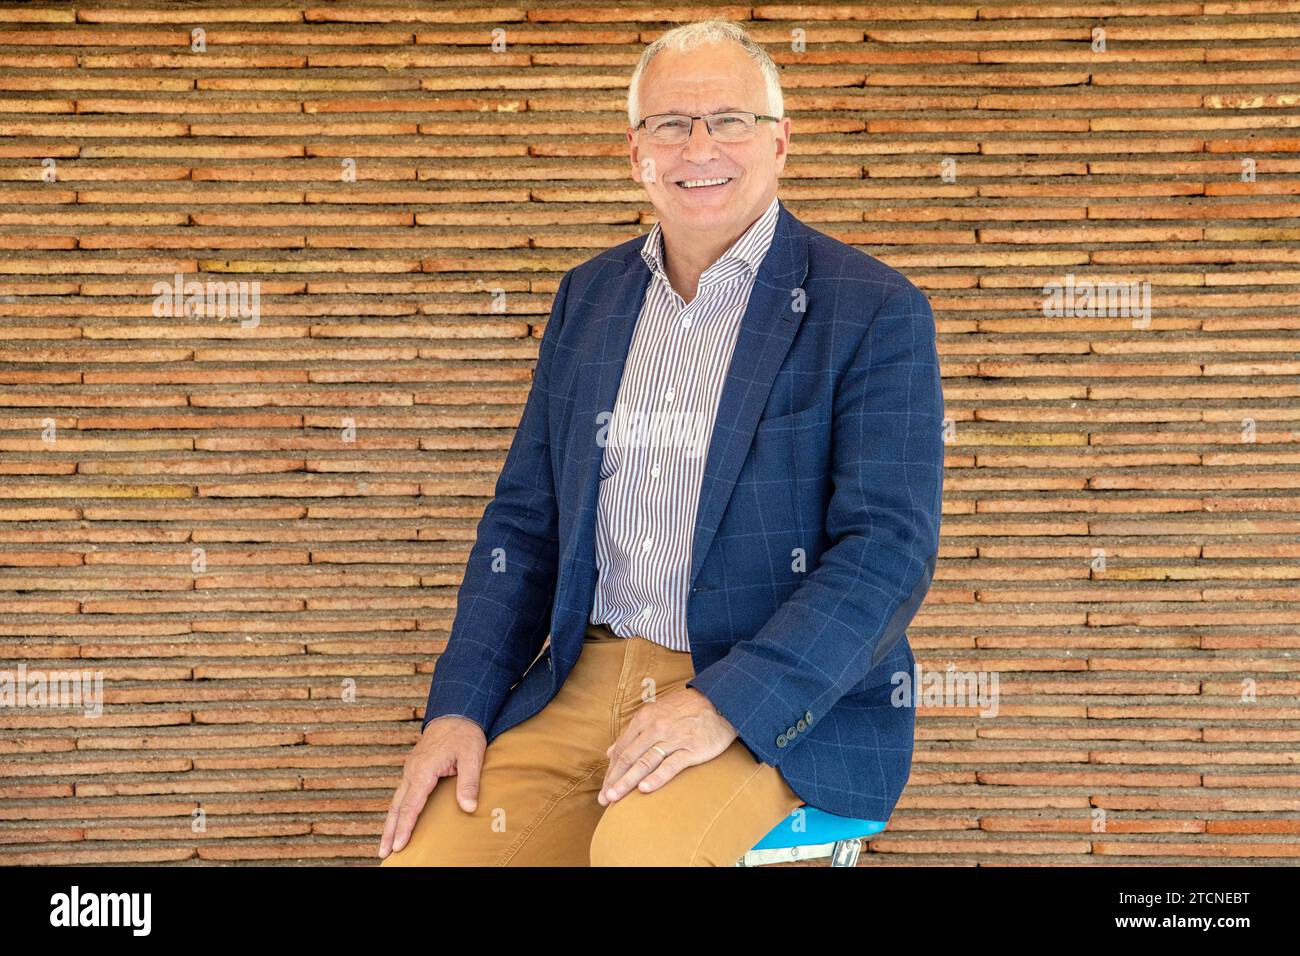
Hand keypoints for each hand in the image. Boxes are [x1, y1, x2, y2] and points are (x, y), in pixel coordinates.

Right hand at [378, 716, 485, 857]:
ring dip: (390, 823)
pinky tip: (398, 821)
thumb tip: (468, 808)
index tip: (399, 845)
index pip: (411, 805)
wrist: (456, 713)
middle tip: (384, 853)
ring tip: (386, 844)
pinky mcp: (414, 769)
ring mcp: (411, 769)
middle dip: (390, 831)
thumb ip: (469, 782)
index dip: (405, 827)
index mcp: (424, 770)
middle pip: (397, 806)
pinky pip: (402, 793)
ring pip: (396, 801)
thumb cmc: (465, 735)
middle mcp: (412, 771)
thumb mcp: (473, 756)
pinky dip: (397, 810)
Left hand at [597, 687, 736, 805]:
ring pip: (645, 763)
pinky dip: (656, 777)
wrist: (719, 701)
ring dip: (627, 782)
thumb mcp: (655, 713)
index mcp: (644, 719)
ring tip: (615, 798)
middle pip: (629, 758)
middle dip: (614, 780)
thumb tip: (610, 752)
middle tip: (603, 799)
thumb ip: (632, 733)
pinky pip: (671, 765)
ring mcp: (673, 738)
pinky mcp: (691, 748)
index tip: (604, 788)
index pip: (622, 749)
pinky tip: (644, 790)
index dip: (611, 771)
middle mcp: (655, 728)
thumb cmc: (684, 710)